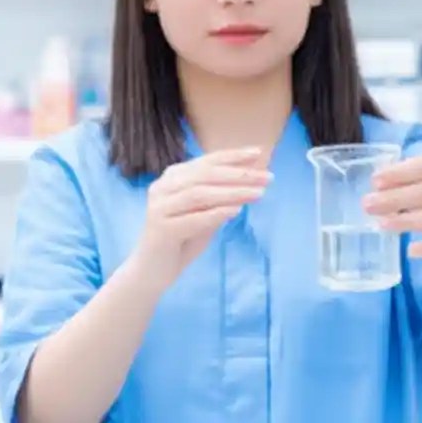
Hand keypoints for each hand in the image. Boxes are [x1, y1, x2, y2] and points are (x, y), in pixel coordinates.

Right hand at [132, 147, 270, 289]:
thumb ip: (223, 196)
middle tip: (267, 177)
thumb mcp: (207, 212)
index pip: (207, 161)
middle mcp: (163, 187)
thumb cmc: (184, 238)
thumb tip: (253, 180)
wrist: (154, 270)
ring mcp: (159, 208)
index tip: (259, 152)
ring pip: (200, 194)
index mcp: (174, 177)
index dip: (233, 156)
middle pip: (205, 175)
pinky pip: (192, 219)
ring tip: (259, 194)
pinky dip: (216, 213)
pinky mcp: (160, 230)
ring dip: (233, 192)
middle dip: (239, 174)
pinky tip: (236, 211)